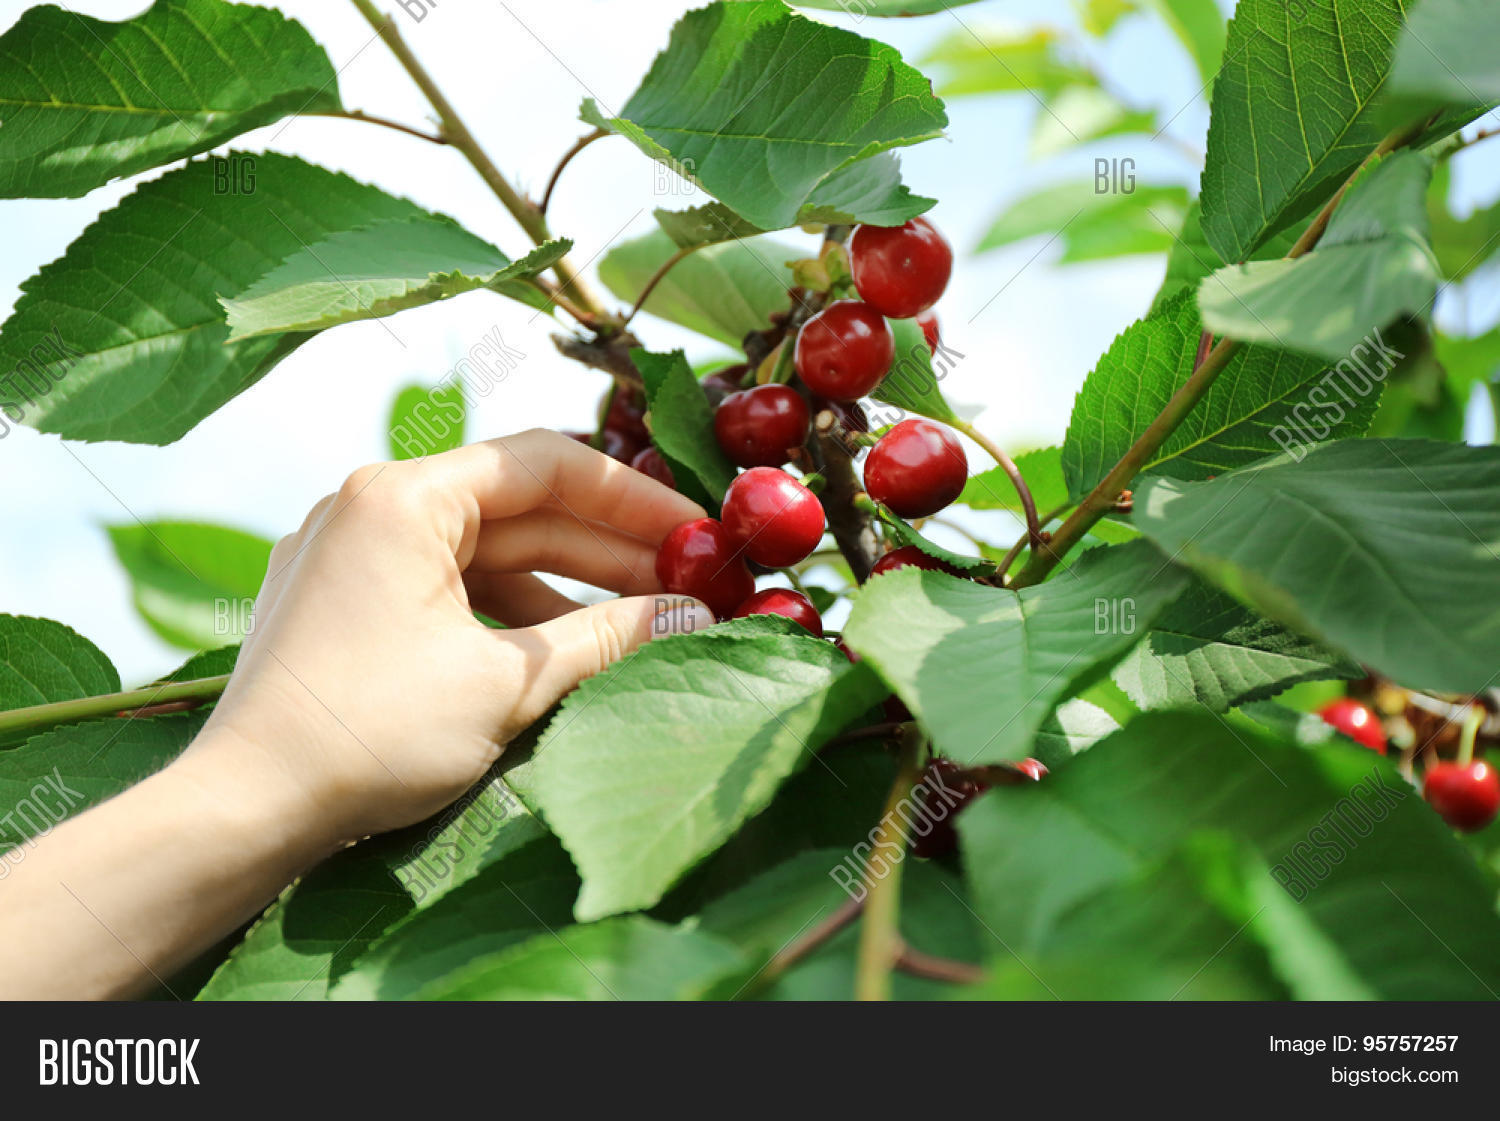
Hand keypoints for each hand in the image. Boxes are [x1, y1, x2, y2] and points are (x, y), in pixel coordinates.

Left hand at [189, 428, 711, 848]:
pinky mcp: (344, 603)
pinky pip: (448, 589)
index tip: (695, 531)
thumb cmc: (370, 736)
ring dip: (565, 589)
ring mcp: (352, 555)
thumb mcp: (509, 683)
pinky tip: (569, 651)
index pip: (545, 464)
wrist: (245, 809)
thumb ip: (609, 638)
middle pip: (519, 508)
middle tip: (688, 582)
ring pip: (487, 554)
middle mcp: (370, 507)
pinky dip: (510, 615)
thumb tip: (692, 616)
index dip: (633, 497)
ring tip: (642, 624)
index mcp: (402, 497)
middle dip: (607, 549)